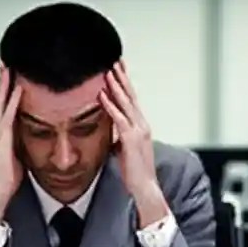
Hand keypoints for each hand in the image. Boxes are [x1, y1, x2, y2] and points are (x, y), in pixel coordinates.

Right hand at [0, 65, 23, 220]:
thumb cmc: (8, 179)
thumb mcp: (18, 157)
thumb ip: (22, 145)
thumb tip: (36, 141)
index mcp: (0, 133)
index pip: (3, 106)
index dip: (6, 91)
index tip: (11, 75)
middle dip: (3, 81)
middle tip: (6, 63)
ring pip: (1, 101)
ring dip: (5, 84)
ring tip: (9, 67)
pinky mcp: (2, 136)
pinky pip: (8, 113)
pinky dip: (13, 99)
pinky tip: (19, 87)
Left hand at [100, 60, 166, 227]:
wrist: (145, 187)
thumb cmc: (135, 171)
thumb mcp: (124, 148)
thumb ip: (119, 136)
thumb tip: (110, 129)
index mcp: (140, 126)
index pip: (131, 99)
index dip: (124, 82)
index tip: (116, 67)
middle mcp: (142, 125)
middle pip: (130, 95)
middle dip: (121, 76)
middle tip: (112, 59)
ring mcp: (138, 131)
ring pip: (125, 103)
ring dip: (115, 85)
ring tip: (106, 70)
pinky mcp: (130, 139)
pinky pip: (119, 118)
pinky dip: (110, 105)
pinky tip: (102, 95)